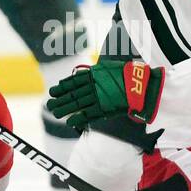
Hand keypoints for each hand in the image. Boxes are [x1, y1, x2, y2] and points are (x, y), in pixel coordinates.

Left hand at [46, 59, 164, 128]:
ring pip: (77, 103)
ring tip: (54, 113)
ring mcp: (98, 97)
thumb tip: (89, 72)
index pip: (74, 81)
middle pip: (72, 94)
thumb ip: (97, 71)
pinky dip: (78, 118)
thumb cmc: (127, 75)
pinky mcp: (104, 108)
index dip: (62, 87)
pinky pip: (88, 114)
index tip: (53, 90)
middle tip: (49, 104)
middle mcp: (93, 86)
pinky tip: (69, 122)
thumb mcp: (109, 68)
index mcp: (94, 75)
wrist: (141, 85)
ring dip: (64, 109)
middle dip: (60, 99)